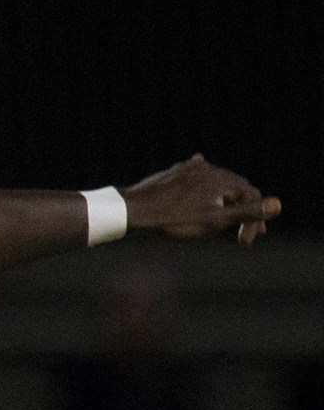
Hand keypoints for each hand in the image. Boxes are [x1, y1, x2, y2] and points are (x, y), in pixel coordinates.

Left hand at [123, 154, 280, 243]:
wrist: (130, 212)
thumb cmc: (173, 219)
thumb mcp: (215, 220)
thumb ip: (246, 213)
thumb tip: (278, 204)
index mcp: (220, 178)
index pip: (250, 196)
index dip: (254, 219)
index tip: (247, 240)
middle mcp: (206, 168)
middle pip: (234, 188)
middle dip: (242, 210)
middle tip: (243, 233)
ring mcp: (187, 170)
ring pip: (215, 184)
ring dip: (224, 200)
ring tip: (225, 217)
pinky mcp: (171, 174)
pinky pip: (195, 178)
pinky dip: (205, 186)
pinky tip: (202, 178)